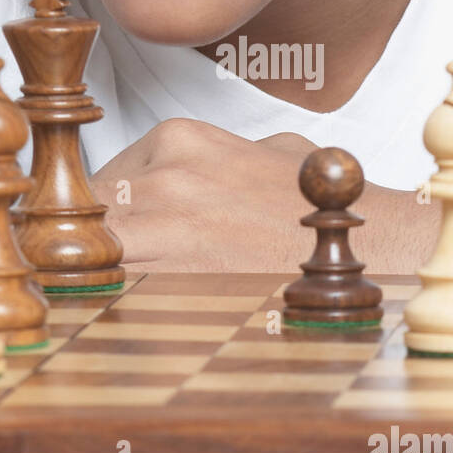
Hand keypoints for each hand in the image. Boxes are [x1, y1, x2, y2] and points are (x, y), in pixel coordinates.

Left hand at [90, 119, 432, 273]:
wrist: (367, 249)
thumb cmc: (317, 208)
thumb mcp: (261, 150)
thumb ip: (208, 154)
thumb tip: (170, 168)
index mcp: (178, 139)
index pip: (99, 176)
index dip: (91, 213)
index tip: (92, 235)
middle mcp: (164, 178)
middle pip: (85, 213)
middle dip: (88, 242)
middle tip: (95, 266)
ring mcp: (168, 230)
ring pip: (94, 255)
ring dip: (100, 275)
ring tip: (117, 291)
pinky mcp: (179, 282)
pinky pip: (122, 297)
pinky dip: (123, 307)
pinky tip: (143, 312)